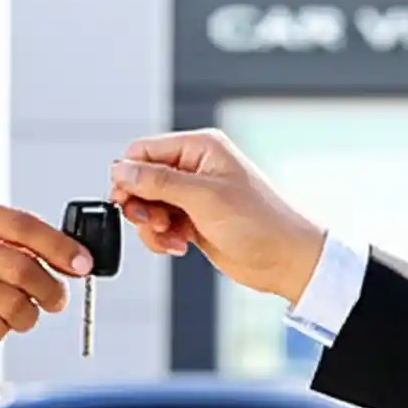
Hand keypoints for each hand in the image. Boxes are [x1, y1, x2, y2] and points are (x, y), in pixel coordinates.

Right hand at [0, 197, 92, 342]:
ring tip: (21, 314)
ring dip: (27, 316)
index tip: (83, 265)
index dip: (63, 248)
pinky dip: (0, 329)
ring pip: (14, 305)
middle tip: (56, 300)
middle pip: (27, 272)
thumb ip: (7, 234)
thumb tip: (65, 256)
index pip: (28, 227)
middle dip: (52, 292)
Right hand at [110, 129, 323, 302]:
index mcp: (200, 148)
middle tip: (152, 222)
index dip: (129, 175)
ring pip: (148, 204)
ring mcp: (194, 195)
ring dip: (151, 226)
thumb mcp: (204, 197)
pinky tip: (178, 245)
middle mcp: (195, 168)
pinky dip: (162, 238)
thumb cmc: (260, 222)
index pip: (144, 151)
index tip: (126, 200)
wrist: (285, 259)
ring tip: (170, 238)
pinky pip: (160, 224)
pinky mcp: (194, 219)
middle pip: (142, 179)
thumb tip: (122, 170)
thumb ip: (159, 182)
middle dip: (141, 204)